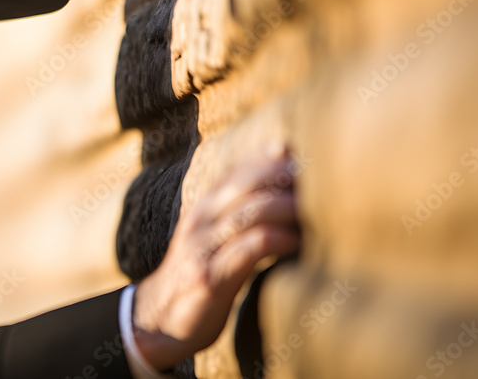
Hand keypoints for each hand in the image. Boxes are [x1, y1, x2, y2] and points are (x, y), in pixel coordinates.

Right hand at [131, 145, 300, 370]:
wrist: (155, 320)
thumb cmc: (197, 276)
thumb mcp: (212, 239)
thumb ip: (239, 217)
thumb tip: (284, 200)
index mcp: (204, 208)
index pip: (239, 169)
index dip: (273, 159)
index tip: (306, 156)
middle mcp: (201, 220)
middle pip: (247, 182)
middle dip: (286, 177)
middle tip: (323, 180)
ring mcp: (203, 247)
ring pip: (250, 212)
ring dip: (289, 207)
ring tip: (319, 212)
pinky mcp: (210, 277)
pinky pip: (248, 249)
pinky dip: (277, 240)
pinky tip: (297, 243)